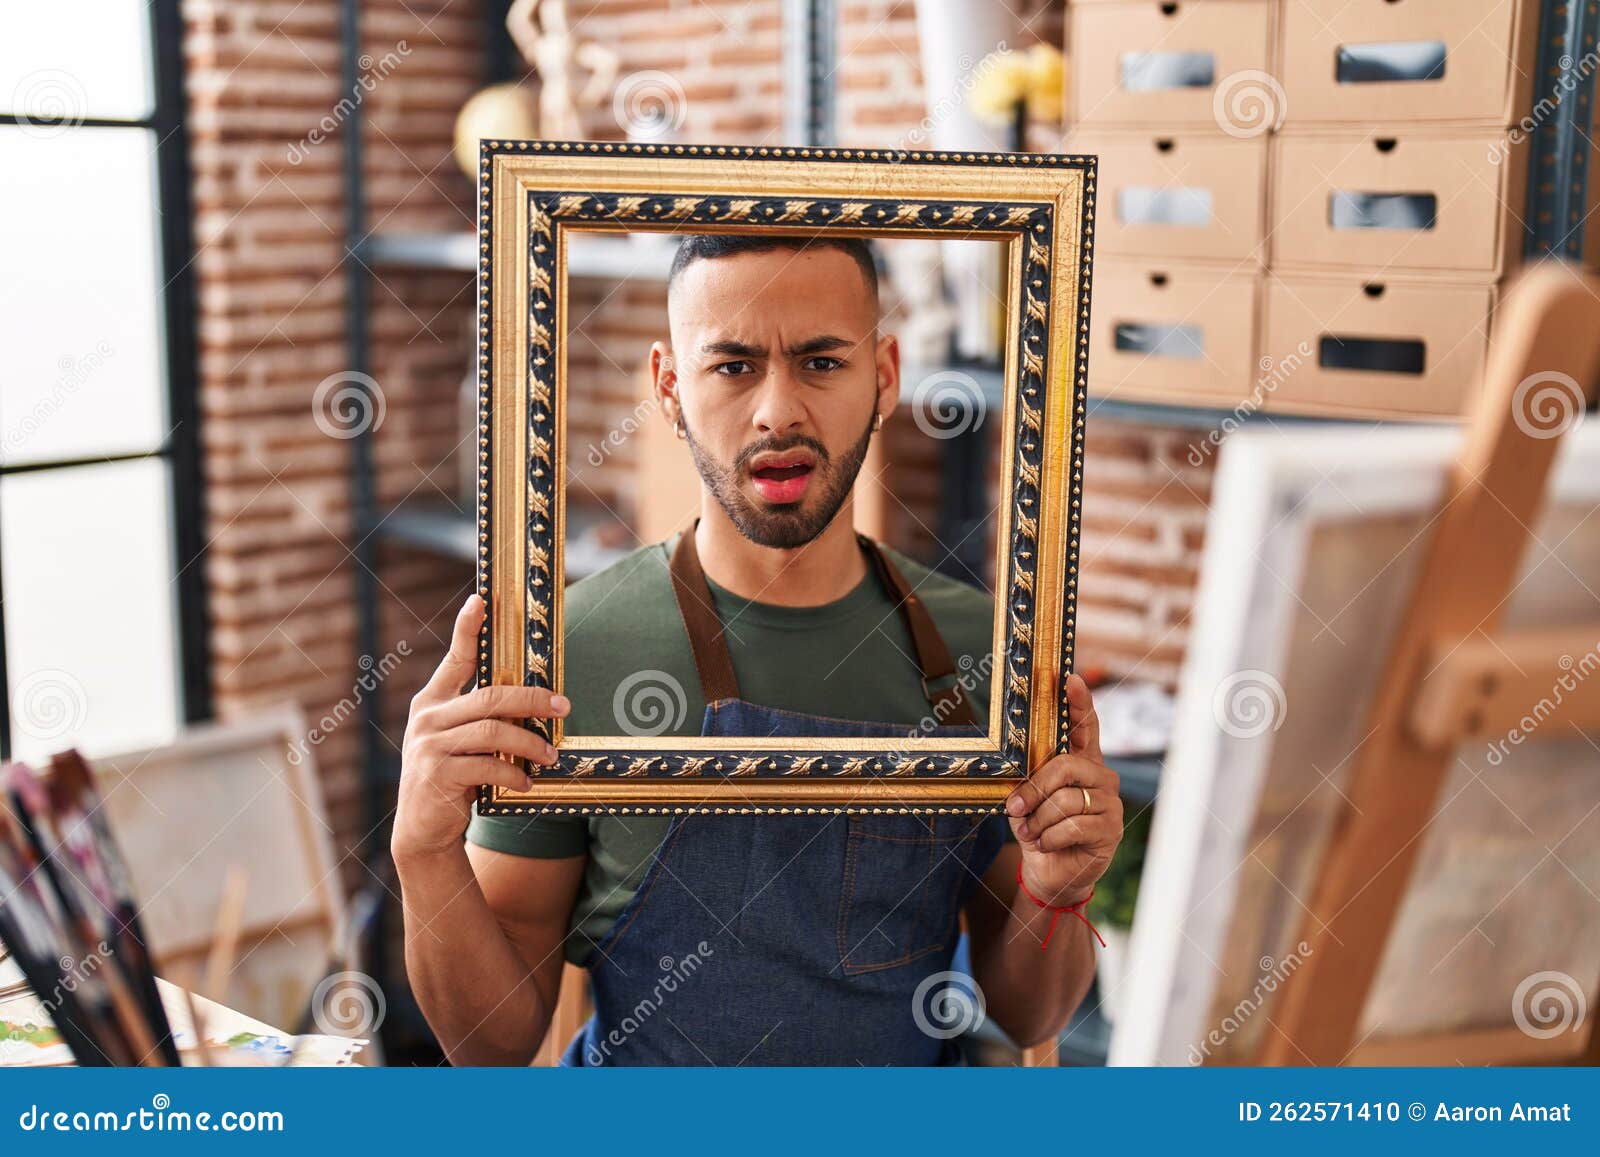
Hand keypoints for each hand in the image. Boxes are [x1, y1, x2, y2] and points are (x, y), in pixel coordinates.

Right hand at [393, 594, 569, 859]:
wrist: (423, 831)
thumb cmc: (453, 780)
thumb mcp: (461, 743)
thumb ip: (483, 720)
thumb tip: (534, 701)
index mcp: (433, 702)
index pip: (455, 658)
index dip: (468, 628)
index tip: (482, 598)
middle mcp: (427, 718)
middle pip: (490, 696)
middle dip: (531, 699)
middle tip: (563, 705)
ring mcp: (428, 746)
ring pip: (492, 731)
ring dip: (529, 742)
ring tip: (551, 754)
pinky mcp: (436, 775)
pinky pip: (486, 765)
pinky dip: (512, 774)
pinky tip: (526, 783)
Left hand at [1003, 674, 1123, 905]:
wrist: (1051, 872)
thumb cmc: (1039, 828)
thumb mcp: (1029, 799)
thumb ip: (1030, 778)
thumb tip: (1015, 768)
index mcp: (1081, 762)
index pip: (1085, 726)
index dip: (1079, 702)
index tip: (1069, 678)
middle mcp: (1101, 777)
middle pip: (1066, 766)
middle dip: (1034, 789)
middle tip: (1014, 806)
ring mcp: (1110, 803)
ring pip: (1066, 800)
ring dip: (1038, 820)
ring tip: (1029, 832)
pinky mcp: (1111, 830)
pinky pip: (1072, 826)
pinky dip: (1049, 838)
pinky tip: (1045, 844)